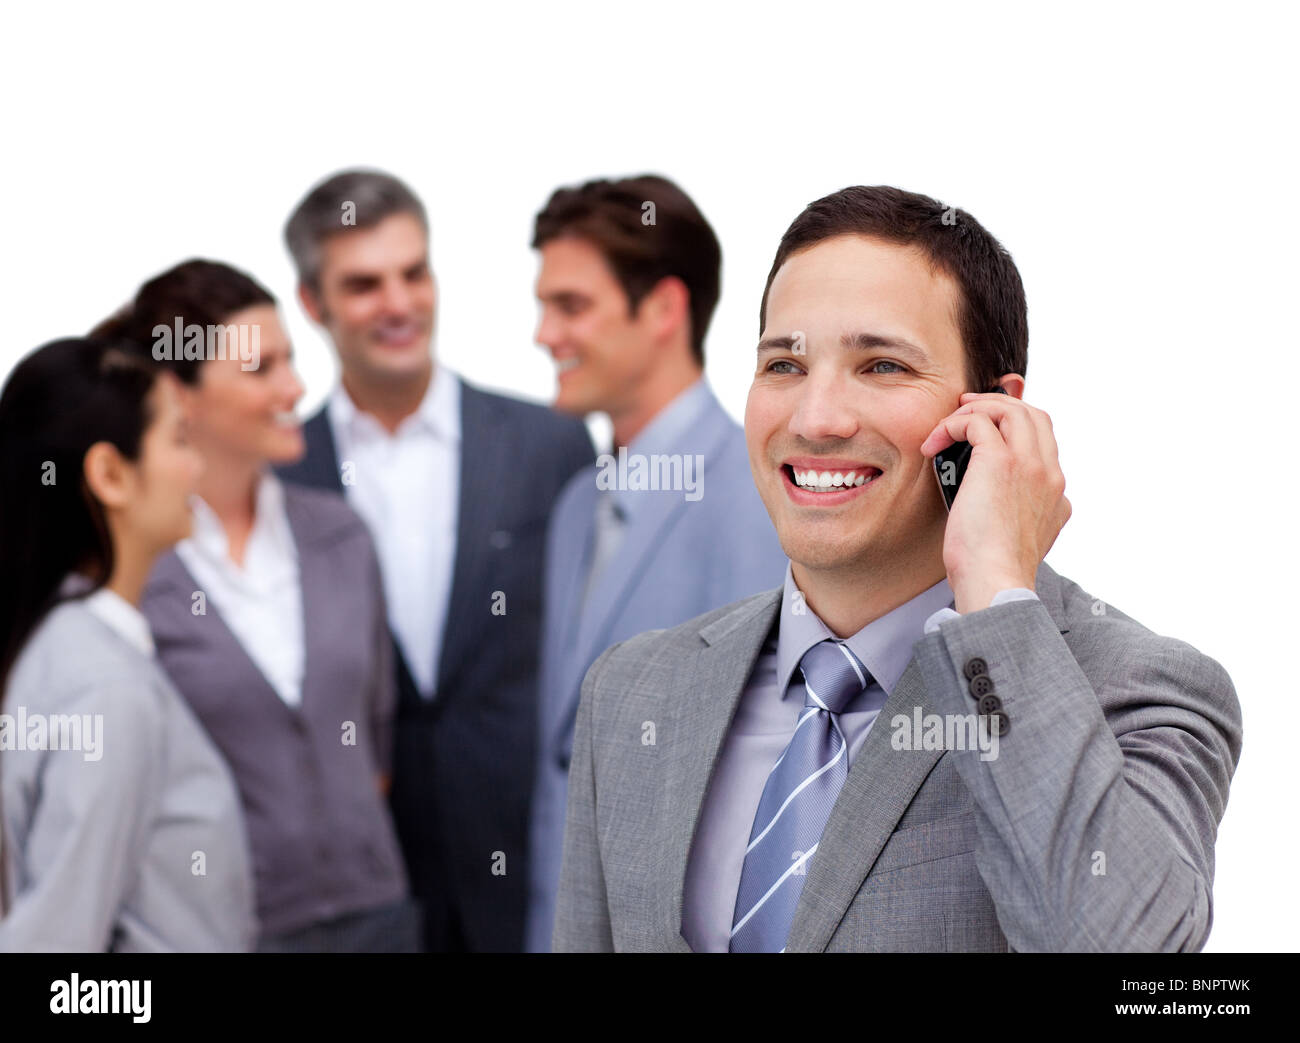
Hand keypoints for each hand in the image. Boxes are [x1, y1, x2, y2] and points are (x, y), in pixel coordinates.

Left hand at [920, 391, 1070, 612]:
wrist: (995, 582)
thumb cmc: (993, 570)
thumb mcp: (1018, 540)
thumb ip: (1021, 516)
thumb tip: (1000, 505)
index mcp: (1055, 492)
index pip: (1044, 439)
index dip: (1015, 426)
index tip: (985, 430)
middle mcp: (1049, 474)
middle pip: (1033, 414)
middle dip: (998, 405)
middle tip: (966, 411)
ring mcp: (1029, 465)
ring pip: (1011, 409)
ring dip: (976, 409)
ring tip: (948, 424)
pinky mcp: (1000, 462)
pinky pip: (977, 421)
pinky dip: (953, 425)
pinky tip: (933, 444)